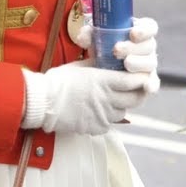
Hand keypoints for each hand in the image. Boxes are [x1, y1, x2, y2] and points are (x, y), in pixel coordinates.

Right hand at [21, 60, 153, 134]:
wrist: (42, 102)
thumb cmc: (59, 80)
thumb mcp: (80, 66)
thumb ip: (98, 64)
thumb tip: (109, 59)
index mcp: (103, 81)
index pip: (132, 81)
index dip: (141, 79)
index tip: (143, 76)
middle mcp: (106, 99)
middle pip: (134, 99)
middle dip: (138, 94)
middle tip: (136, 89)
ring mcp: (101, 115)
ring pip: (122, 112)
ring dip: (120, 106)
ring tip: (111, 100)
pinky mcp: (94, 127)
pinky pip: (108, 124)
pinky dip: (107, 118)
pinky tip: (97, 112)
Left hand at [74, 17, 160, 92]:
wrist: (101, 68)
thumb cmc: (102, 47)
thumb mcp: (95, 39)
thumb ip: (89, 35)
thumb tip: (82, 37)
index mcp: (139, 32)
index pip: (150, 27)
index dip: (145, 30)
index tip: (132, 33)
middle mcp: (147, 47)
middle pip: (149, 45)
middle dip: (133, 47)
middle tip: (117, 49)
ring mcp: (149, 64)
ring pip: (151, 63)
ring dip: (139, 63)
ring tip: (126, 64)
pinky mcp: (148, 80)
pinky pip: (154, 82)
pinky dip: (152, 84)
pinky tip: (146, 86)